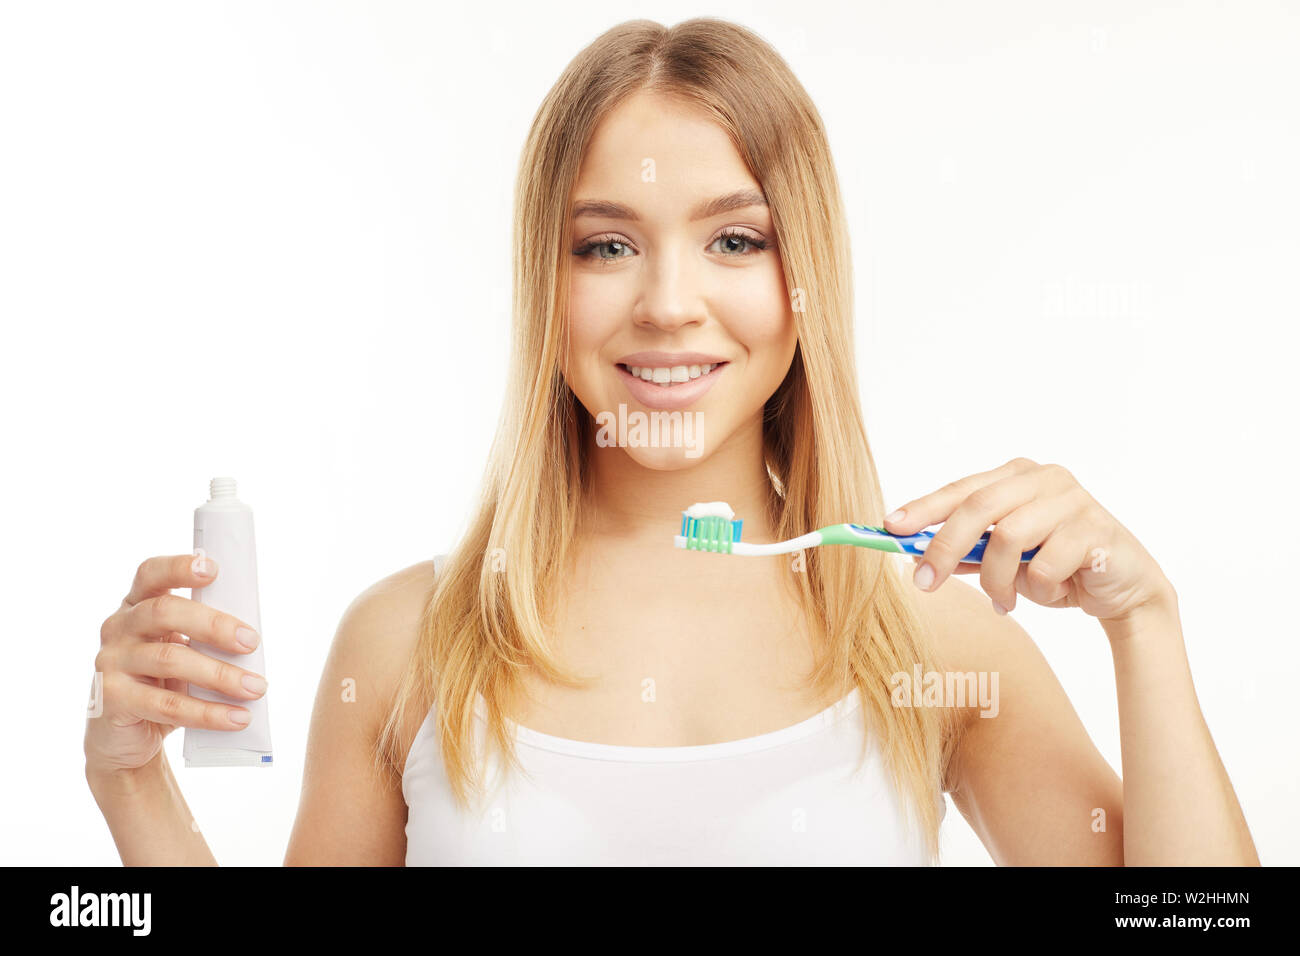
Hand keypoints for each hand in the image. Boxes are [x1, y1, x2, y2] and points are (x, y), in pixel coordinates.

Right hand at [85, 553, 267, 780]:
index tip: (213, 569)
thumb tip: (253, 637)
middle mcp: (118, 627)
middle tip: (252, 642)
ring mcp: (110, 662)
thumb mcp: (183, 652)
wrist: (126, 738)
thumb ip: (205, 636)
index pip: (151, 574)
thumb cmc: (164, 684)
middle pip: (165, 612)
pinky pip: (167, 705)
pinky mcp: (111, 699)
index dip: (179, 568)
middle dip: (215, 625)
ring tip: (256, 687)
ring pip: (170, 659)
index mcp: (138, 605)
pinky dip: (208, 713)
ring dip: (221, 674)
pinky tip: (237, 718)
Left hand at [883, 457, 1174, 625]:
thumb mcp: (1006, 559)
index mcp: (1017, 476)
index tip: (891, 527)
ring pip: (1008, 538)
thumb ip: (969, 550)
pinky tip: (1052, 593)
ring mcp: (1073, 500)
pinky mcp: (1096, 529)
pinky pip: (1045, 567)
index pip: (961, 489)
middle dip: (944, 547)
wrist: (1124, 588)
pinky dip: (1038, 591)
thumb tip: (913, 553)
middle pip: (978, 507)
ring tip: (1004, 602)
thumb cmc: (1059, 566)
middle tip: (925, 582)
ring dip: (997, 581)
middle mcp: (1044, 478)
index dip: (924, 508)